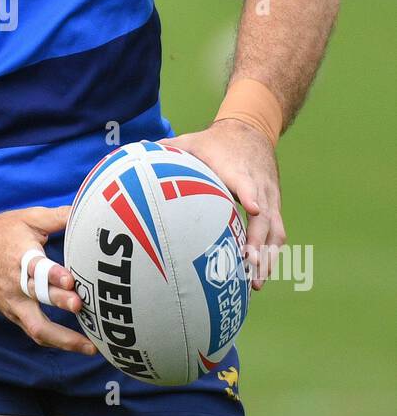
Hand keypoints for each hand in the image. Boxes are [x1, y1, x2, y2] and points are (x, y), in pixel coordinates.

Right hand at [0, 206, 96, 354]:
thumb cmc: (2, 232)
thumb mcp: (29, 218)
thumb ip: (60, 216)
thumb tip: (88, 210)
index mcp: (21, 257)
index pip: (37, 268)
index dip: (54, 276)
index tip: (71, 280)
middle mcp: (16, 284)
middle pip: (38, 298)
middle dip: (59, 303)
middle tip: (80, 307)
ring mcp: (14, 303)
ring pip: (36, 327)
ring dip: (62, 339)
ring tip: (90, 347)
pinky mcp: (14, 314)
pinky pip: (35, 332)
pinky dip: (56, 341)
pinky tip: (78, 346)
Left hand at [159, 120, 284, 288]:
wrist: (253, 132)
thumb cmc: (217, 142)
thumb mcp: (193, 140)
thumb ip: (169, 147)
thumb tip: (139, 147)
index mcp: (237, 169)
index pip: (247, 182)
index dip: (251, 194)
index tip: (252, 208)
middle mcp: (259, 186)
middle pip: (265, 214)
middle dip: (259, 240)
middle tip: (248, 263)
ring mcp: (269, 199)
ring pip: (275, 229)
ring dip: (268, 256)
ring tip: (255, 283)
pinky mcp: (273, 208)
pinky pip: (276, 234)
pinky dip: (270, 255)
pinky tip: (256, 277)